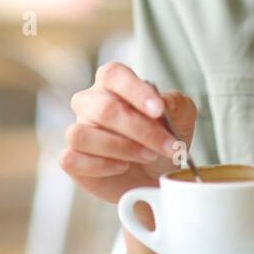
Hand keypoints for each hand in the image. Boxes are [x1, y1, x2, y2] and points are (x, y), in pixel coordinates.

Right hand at [59, 61, 197, 205]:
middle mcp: (90, 103)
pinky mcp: (72, 158)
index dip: (135, 91)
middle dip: (142, 131)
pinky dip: (101, 166)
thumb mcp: (181, 119)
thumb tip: (162, 102)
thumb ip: (175, 104)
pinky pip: (72, 158)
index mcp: (113, 84)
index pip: (113, 74)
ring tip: (147, 156)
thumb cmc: (162, 141)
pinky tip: (122, 167)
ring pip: (82, 134)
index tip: (159, 110)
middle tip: (168, 146)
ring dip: (121, 148)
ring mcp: (79, 130)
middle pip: (105, 109)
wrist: (156, 179)